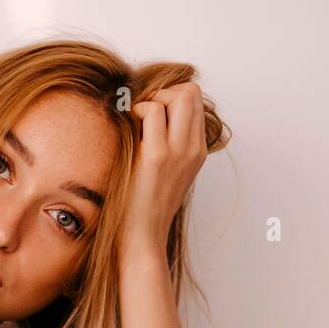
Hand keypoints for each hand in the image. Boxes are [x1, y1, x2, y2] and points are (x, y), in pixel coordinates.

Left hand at [119, 82, 209, 254]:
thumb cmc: (147, 204)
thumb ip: (170, 144)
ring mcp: (178, 151)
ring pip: (179, 94)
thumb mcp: (169, 172)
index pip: (195, 101)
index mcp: (197, 151)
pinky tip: (130, 130)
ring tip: (138, 122)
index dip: (171, 97)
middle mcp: (193, 148)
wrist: (143, 236)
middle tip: (145, 114)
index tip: (152, 115)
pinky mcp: (157, 156)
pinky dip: (138, 111)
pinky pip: (152, 111)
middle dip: (165, 92)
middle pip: (191, 91)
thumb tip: (153, 116)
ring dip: (153, 99)